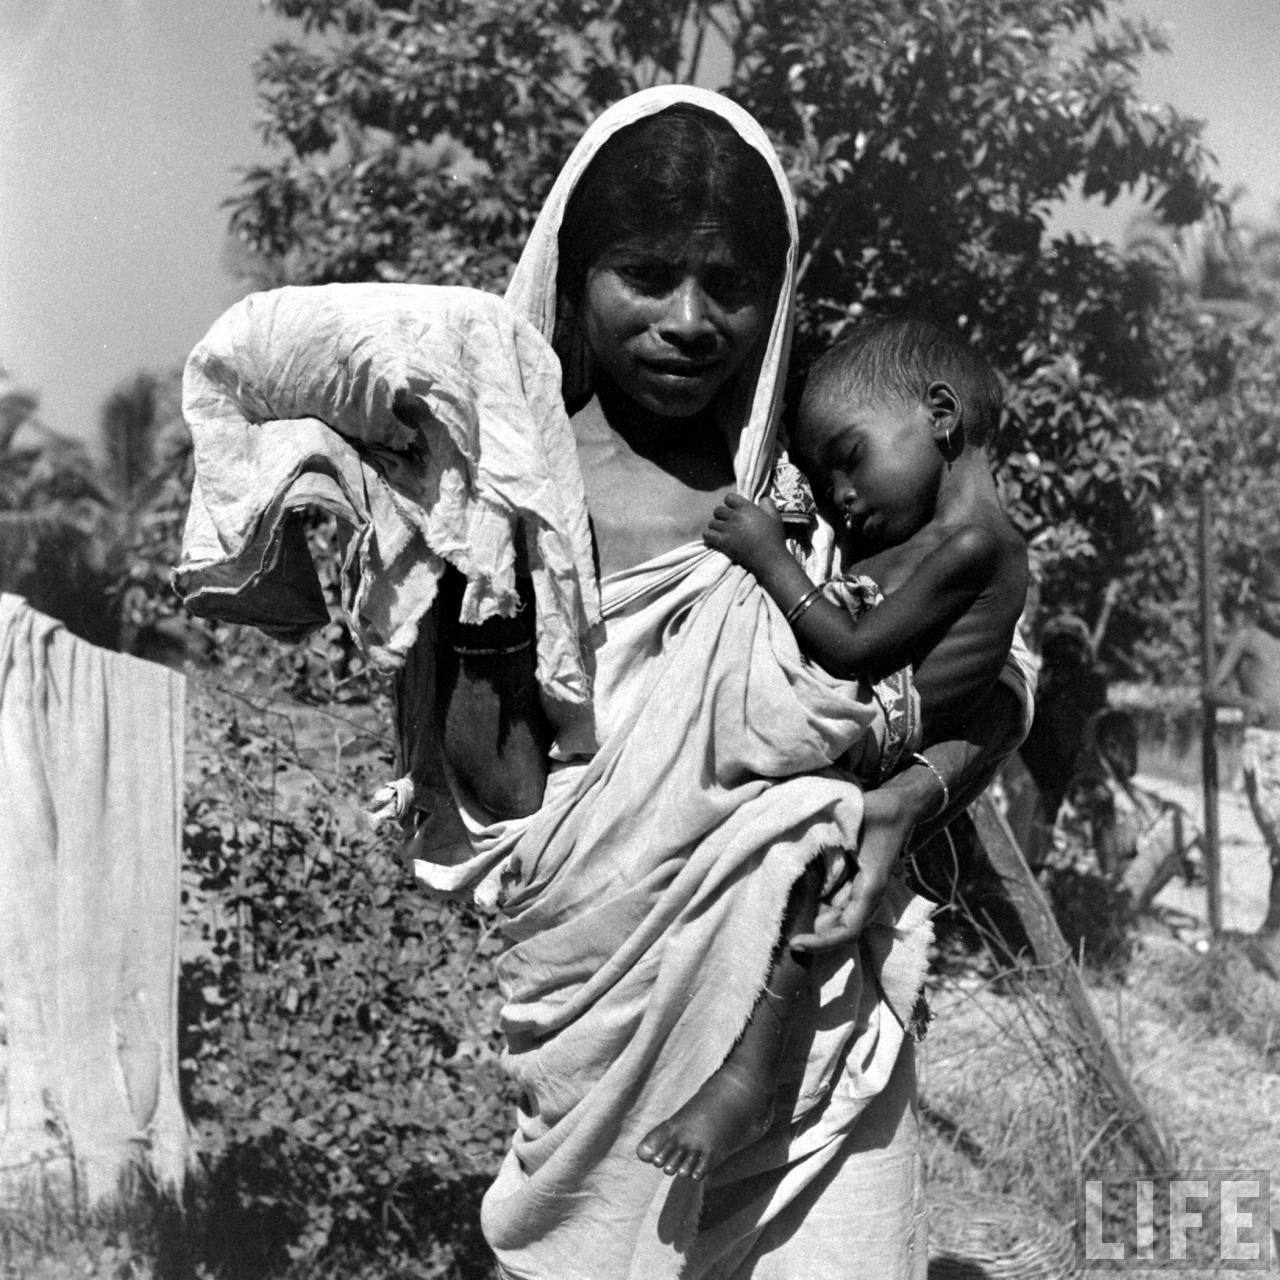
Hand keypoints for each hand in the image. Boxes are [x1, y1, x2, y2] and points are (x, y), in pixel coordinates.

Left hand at [704, 493, 787, 573]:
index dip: (731, 503)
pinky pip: (707, 534)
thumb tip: (761, 499)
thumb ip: (767, 504)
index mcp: (747, 508)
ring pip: (712, 522)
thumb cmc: (774, 538)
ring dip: (716, 527)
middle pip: (718, 510)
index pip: (729, 498)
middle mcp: (735, 516)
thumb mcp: (775, 517)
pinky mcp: (722, 542)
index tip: (735, 511)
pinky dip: (709, 536)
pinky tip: (715, 539)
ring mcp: (727, 529)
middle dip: (722, 515)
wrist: (769, 558)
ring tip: (723, 532)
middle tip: (728, 523)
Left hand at [790, 787, 916, 952]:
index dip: (822, 942)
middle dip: (810, 934)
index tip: (795, 942)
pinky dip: (812, 902)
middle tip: (778, 933)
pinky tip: (791, 895)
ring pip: (831, 916)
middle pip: (836, 929)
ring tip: (780, 916)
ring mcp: (859, 891)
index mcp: (869, 888)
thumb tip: (796, 847)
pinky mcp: (852, 883)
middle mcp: (865, 896)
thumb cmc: (878, 815)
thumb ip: (828, 838)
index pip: (847, 930)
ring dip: (809, 918)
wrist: (898, 807)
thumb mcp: (852, 823)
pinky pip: (830, 901)